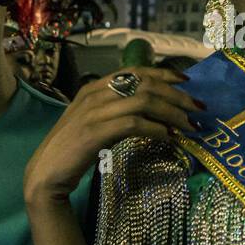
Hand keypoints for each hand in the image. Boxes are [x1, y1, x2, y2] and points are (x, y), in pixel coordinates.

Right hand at [23, 66, 201, 207]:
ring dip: (172, 113)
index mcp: (94, 87)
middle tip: (198, 109)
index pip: (135, 71)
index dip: (164, 74)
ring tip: (190, 126)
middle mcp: (94, 94)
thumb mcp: (96, 122)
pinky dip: (156, 129)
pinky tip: (169, 138)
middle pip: (145, 84)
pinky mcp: (94, 132)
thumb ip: (118, 111)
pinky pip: (134, 124)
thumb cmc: (73, 150)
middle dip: (176, 96)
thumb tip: (155, 111)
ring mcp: (93, 112)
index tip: (187, 82)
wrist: (46, 174)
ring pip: (143, 101)